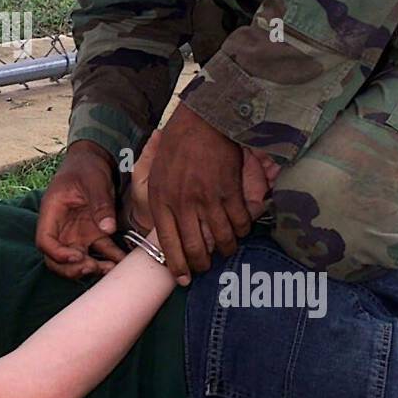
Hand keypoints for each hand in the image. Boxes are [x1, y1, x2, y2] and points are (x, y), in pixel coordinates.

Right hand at [36, 141, 125, 278]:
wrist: (94, 161)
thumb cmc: (86, 167)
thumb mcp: (93, 180)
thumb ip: (100, 204)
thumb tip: (108, 229)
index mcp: (52, 212)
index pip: (45, 241)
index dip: (57, 254)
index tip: (76, 258)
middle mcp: (61, 228)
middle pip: (56, 258)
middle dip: (72, 269)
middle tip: (93, 267)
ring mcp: (76, 233)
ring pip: (77, 261)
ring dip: (91, 268)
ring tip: (111, 268)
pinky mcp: (92, 234)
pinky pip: (99, 252)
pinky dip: (109, 259)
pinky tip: (122, 261)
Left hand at [126, 133, 276, 254]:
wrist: (203, 119)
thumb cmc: (178, 145)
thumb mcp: (156, 171)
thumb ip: (158, 199)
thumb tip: (161, 226)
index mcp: (161, 199)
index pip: (167, 243)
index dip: (176, 265)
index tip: (182, 278)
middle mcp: (182, 203)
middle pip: (195, 248)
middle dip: (202, 265)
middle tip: (206, 267)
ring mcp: (207, 198)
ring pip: (221, 239)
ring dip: (226, 249)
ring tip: (226, 249)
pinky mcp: (229, 191)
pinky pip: (240, 223)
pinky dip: (242, 230)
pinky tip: (240, 229)